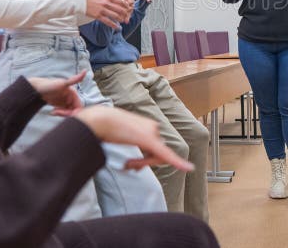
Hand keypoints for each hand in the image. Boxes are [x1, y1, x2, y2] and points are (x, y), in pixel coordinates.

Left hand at [28, 70, 84, 115]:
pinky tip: (52, 112)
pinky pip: (63, 112)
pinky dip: (59, 113)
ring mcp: (65, 101)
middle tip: (55, 112)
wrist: (35, 89)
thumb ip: (74, 79)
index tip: (63, 113)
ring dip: (62, 114)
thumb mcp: (62, 83)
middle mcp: (71, 97)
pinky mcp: (60, 105)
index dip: (73, 112)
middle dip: (66, 113)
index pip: (78, 107)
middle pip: (73, 110)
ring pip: (68, 112)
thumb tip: (85, 70)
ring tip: (53, 112)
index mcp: (73, 93)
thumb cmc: (48, 85)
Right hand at [75, 106, 194, 171]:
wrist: (99, 119)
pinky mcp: (149, 140)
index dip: (148, 159)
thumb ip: (131, 146)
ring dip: (142, 163)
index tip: (138, 164)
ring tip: (128, 162)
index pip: (154, 146)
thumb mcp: (121, 136)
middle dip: (144, 162)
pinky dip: (178, 162)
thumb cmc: (105, 128)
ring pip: (155, 157)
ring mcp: (152, 132)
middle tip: (129, 164)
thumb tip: (137, 163)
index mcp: (147, 125)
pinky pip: (166, 155)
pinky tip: (189, 168)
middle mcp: (153, 127)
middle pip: (156, 153)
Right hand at [85, 0, 131, 28]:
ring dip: (121, 19)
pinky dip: (113, 25)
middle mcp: (106, 3)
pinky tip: (117, 27)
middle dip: (125, 13)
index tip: (128, 7)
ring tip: (123, 20)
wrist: (78, 0)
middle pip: (120, 9)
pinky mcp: (97, 16)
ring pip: (115, 16)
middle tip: (127, 15)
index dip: (126, 5)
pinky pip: (107, 21)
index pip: (121, 1)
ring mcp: (102, 10)